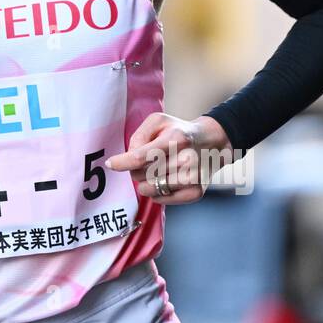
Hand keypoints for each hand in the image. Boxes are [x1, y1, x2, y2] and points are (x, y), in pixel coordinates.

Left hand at [104, 113, 232, 204]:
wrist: (211, 143)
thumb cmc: (178, 132)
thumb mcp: (159, 121)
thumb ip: (139, 136)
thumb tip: (128, 158)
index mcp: (176, 139)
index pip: (142, 156)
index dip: (122, 162)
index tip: (111, 164)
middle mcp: (187, 160)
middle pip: (142, 174)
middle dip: (136, 169)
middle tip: (147, 161)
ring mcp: (193, 178)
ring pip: (150, 190)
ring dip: (145, 183)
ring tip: (156, 171)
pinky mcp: (196, 193)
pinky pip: (162, 201)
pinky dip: (157, 193)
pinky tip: (164, 181)